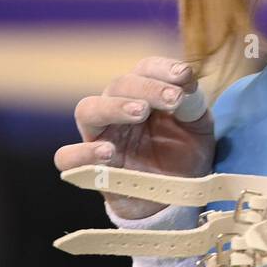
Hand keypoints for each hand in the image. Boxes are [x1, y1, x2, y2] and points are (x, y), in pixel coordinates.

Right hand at [54, 57, 214, 218]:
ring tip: (140, 112)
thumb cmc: (184, 154)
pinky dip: (84, 152)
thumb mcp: (198, 128)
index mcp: (144, 94)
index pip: (145, 69)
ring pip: (88, 110)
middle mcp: (117, 109)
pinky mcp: (88, 168)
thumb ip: (193, 105)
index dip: (162, 68)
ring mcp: (100, 137)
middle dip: (148, 88)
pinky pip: (68, 156)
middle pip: (119, 85)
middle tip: (174, 99)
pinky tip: (109, 152)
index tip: (185, 76)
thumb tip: (186, 83)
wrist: (177, 198)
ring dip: (114, 107)